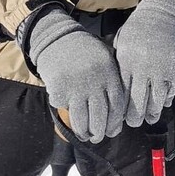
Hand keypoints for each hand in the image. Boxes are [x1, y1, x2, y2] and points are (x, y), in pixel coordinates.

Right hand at [28, 7, 128, 142]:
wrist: (57, 37)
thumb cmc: (84, 50)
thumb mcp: (105, 58)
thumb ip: (112, 82)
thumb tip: (117, 118)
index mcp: (110, 73)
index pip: (117, 106)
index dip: (115, 123)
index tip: (112, 131)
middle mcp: (95, 81)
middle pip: (101, 117)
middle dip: (100, 132)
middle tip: (98, 138)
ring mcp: (76, 87)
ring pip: (82, 120)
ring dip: (84, 132)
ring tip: (85, 136)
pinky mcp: (59, 90)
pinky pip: (64, 108)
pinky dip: (65, 112)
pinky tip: (68, 113)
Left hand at [114, 0, 174, 127]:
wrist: (165, 12)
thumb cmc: (139, 28)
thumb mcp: (122, 42)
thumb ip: (119, 64)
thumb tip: (113, 89)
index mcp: (126, 61)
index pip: (121, 94)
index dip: (120, 109)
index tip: (120, 116)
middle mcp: (143, 68)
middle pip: (138, 103)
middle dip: (135, 117)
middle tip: (134, 123)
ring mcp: (162, 70)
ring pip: (156, 102)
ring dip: (153, 113)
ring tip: (150, 118)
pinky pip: (171, 92)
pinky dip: (167, 99)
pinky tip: (163, 103)